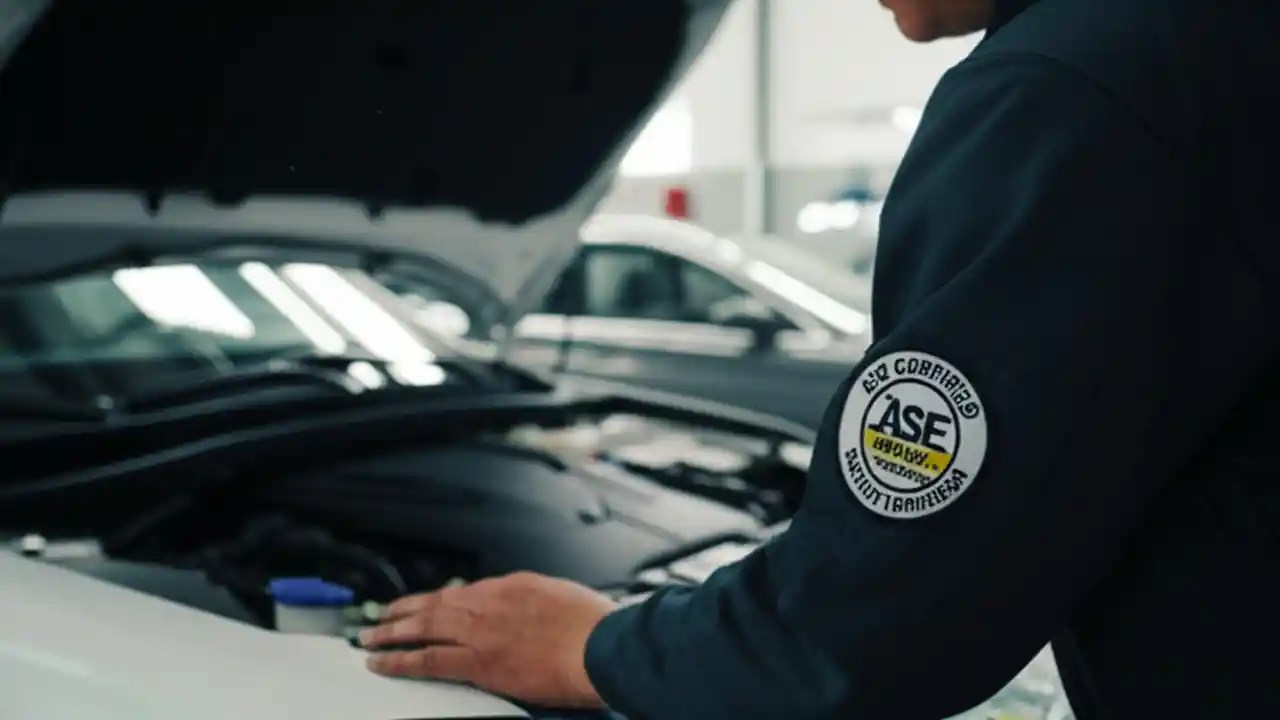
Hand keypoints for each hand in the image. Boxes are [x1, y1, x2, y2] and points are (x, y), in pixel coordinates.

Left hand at [360, 572, 617, 708]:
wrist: (601, 646)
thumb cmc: (594, 627)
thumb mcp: (564, 598)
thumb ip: (535, 602)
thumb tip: (525, 609)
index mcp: (513, 585)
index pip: (465, 590)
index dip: (439, 599)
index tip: (425, 604)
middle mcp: (490, 603)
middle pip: (436, 603)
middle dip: (404, 610)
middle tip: (380, 616)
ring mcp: (481, 632)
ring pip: (424, 627)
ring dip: (392, 631)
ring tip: (370, 637)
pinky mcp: (479, 662)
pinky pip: (428, 659)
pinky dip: (400, 660)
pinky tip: (382, 662)